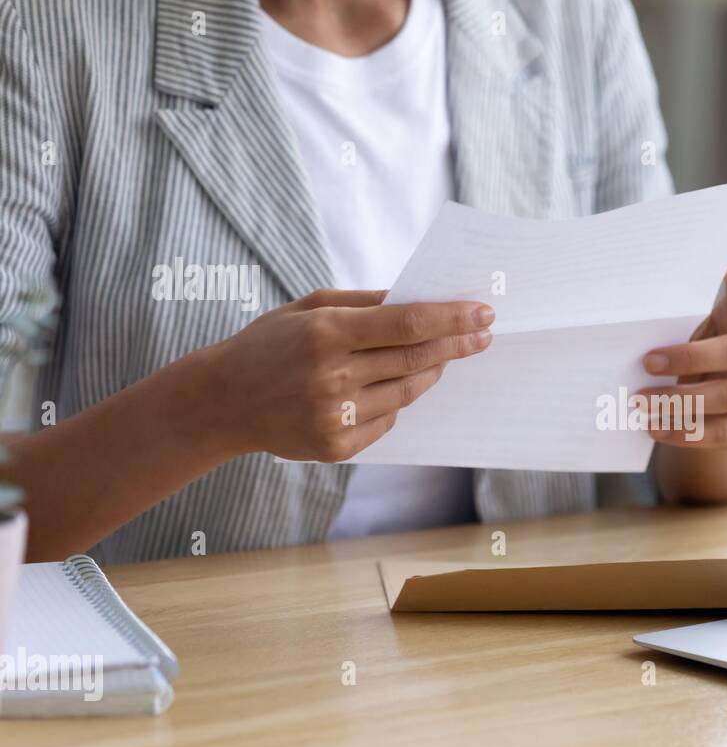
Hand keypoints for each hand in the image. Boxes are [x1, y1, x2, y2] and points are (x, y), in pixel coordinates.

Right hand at [203, 289, 492, 461]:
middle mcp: (333, 376)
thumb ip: (366, 302)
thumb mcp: (310, 308)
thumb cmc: (271, 344)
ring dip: (430, 373)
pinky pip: (387, 421)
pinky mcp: (336, 447)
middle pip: (416, 359)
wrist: (222, 402)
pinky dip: (395, 402)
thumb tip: (422, 298)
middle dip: (457, 345)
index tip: (484, 313)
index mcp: (327, 333)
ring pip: (407, 393)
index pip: (407, 324)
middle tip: (483, 334)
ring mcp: (335, 416)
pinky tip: (384, 388)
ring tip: (441, 358)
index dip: (452, 318)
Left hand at [641, 254, 726, 501]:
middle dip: (689, 358)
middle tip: (647, 363)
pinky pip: (726, 432)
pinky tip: (656, 429)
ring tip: (641, 404)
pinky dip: (686, 433)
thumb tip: (616, 323)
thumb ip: (675, 326)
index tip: (714, 256)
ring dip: (679, 400)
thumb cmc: (701, 361)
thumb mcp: (693, 337)